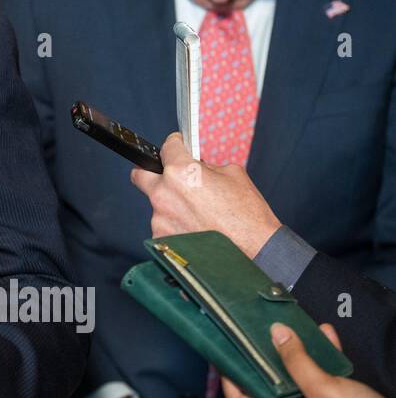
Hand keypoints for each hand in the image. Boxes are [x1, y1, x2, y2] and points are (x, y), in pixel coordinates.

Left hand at [129, 132, 281, 258]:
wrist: (256, 252)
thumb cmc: (248, 215)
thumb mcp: (233, 175)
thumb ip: (207, 166)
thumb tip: (195, 166)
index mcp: (181, 172)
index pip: (166, 148)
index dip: (174, 145)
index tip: (176, 146)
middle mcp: (164, 194)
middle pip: (140, 175)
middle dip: (151, 173)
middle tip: (166, 176)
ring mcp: (159, 218)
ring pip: (158, 205)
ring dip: (171, 205)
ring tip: (197, 215)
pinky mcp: (160, 238)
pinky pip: (163, 226)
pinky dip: (176, 226)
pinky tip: (195, 230)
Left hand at [223, 323, 395, 397]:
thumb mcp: (322, 388)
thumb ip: (296, 360)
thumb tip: (275, 332)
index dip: (229, 379)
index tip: (223, 353)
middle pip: (267, 389)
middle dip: (263, 361)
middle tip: (253, 337)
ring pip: (295, 382)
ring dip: (294, 356)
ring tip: (287, 329)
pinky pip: (321, 381)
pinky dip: (321, 360)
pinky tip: (325, 335)